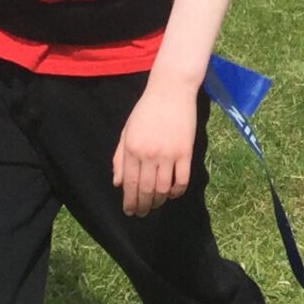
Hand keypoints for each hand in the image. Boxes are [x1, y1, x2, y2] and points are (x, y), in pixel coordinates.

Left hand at [112, 81, 196, 216]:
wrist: (171, 91)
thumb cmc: (146, 110)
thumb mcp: (127, 131)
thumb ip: (120, 157)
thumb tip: (118, 183)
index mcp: (132, 149)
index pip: (130, 183)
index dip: (129, 201)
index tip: (130, 211)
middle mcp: (149, 154)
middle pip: (146, 189)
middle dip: (143, 205)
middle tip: (142, 213)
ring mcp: (169, 154)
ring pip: (163, 188)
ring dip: (159, 201)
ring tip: (156, 205)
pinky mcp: (185, 152)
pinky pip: (182, 180)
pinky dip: (177, 191)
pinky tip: (172, 194)